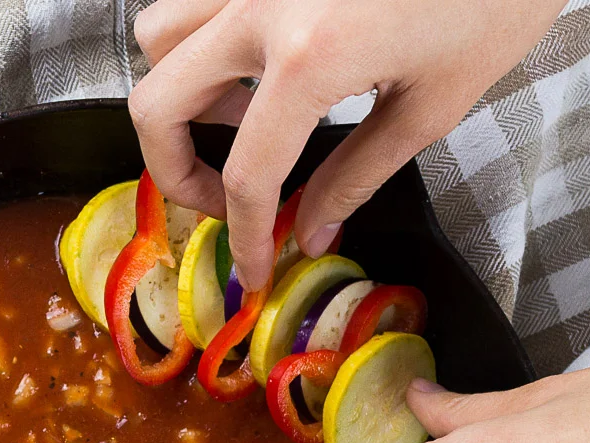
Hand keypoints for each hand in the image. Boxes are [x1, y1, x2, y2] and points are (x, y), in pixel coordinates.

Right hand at [129, 0, 564, 289]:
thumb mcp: (432, 103)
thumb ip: (356, 174)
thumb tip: (309, 229)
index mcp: (310, 55)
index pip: (246, 172)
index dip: (244, 235)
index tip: (252, 269)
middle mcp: (262, 4)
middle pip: (158, 103)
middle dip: (175, 170)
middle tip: (224, 198)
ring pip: (160, 37)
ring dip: (181, 92)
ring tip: (239, 119)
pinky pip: (196, 0)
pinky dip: (202, 42)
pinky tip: (256, 65)